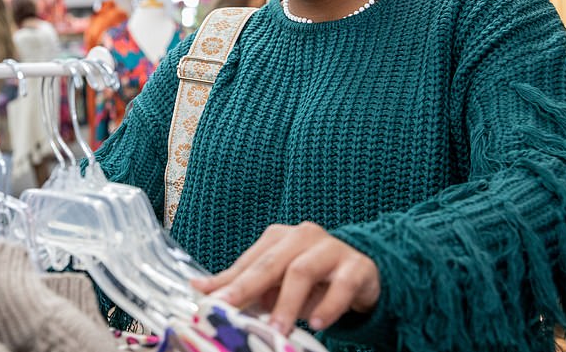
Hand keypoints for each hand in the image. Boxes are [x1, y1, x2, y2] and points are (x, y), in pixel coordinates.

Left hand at [190, 222, 379, 334]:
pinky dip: (328, 305)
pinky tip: (317, 323)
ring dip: (287, 303)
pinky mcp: (357, 266)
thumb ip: (244, 286)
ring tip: (276, 328)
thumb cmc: (312, 276)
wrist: (363, 273)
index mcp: (278, 238)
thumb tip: (202, 291)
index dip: (228, 282)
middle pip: (271, 263)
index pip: (249, 262)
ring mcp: (331, 248)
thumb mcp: (277, 281)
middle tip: (231, 310)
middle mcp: (302, 236)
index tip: (208, 300)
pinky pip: (342, 285)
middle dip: (248, 288)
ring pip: (303, 272)